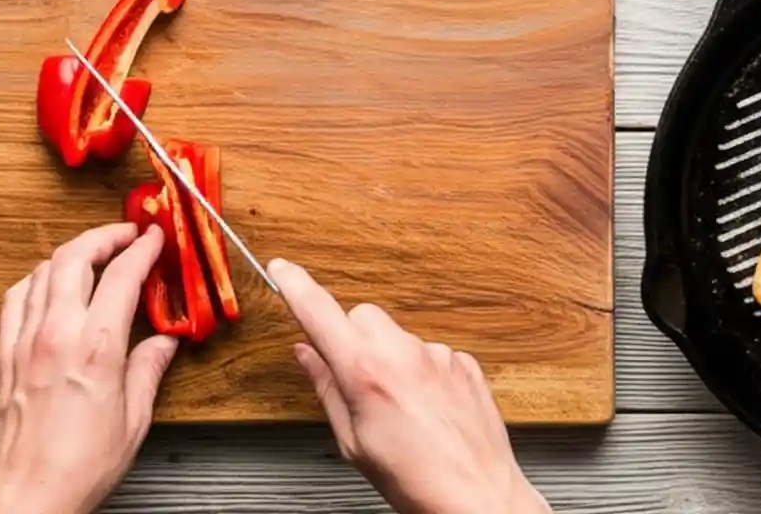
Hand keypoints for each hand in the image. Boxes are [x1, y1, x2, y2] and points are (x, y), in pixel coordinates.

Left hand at [0, 223, 177, 513]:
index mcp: (96, 347)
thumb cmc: (80, 465)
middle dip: (103, 236)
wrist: (30, 492)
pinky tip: (49, 285)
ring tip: (92, 255)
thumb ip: (149, 368)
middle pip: (74, 256)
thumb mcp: (135, 417)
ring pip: (42, 270)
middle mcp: (56, 334)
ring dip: (70, 253)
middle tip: (125, 236)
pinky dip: (37, 280)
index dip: (142, 248)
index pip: (122, 274)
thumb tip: (163, 343)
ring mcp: (24, 341)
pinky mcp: (4, 354)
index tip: (153, 239)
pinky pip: (16, 297)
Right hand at [269, 259, 550, 513]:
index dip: (296, 286)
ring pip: (398, 336)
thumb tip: (307, 355)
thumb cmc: (415, 481)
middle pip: (362, 316)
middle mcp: (404, 354)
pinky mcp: (465, 363)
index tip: (283, 270)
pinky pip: (431, 353)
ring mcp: (439, 355)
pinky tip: (426, 408)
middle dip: (351, 337)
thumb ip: (327, 388)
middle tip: (353, 379)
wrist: (476, 497)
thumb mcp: (353, 442)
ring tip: (399, 407)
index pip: (320, 313)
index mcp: (366, 372)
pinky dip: (422, 371)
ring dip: (390, 357)